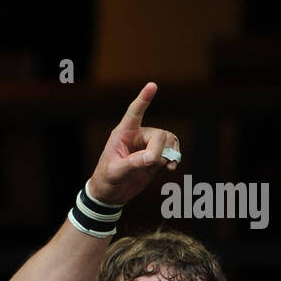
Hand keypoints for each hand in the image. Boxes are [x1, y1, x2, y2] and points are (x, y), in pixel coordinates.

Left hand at [86, 82, 179, 206]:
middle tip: (153, 163)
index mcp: (122, 134)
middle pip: (158, 134)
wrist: (110, 195)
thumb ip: (132, 163)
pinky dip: (174, 158)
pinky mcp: (154, 158)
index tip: (152, 85)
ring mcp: (147, 147)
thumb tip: (152, 157)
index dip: (143, 99)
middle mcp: (136, 137)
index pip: (134, 113)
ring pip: (168, 141)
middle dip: (160, 148)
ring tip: (168, 165)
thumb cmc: (106, 180)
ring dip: (171, 151)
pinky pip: (170, 152)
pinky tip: (171, 168)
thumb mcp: (115, 171)